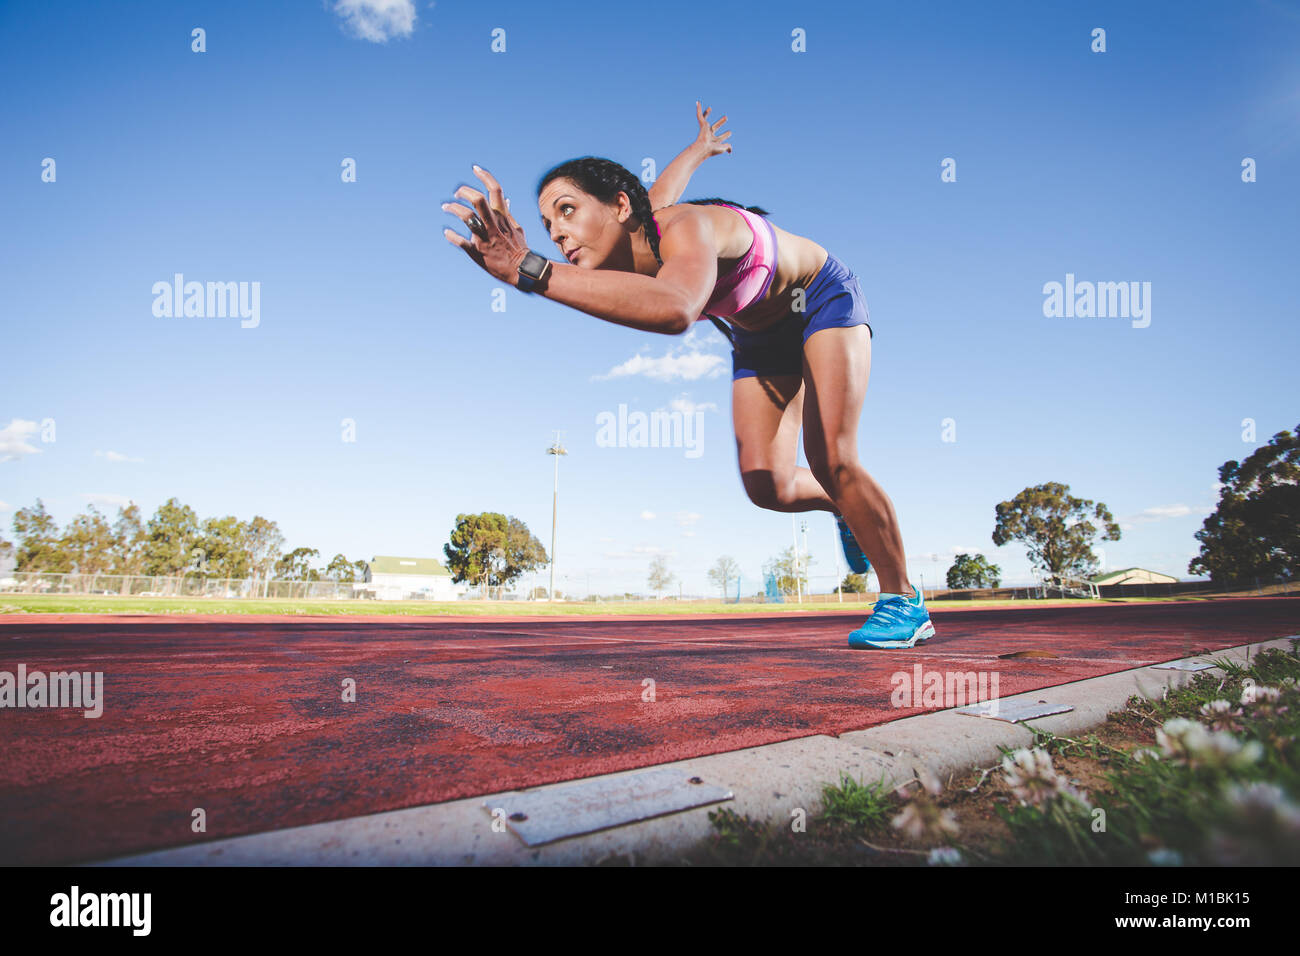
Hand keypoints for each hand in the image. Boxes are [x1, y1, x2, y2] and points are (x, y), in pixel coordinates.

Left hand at [442, 165, 529, 283]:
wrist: (521, 270)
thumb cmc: (519, 249)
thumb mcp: (516, 228)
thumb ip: (508, 214)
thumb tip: (506, 199)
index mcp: (502, 217)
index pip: (495, 190)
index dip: (485, 176)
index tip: (475, 169)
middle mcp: (492, 225)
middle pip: (478, 200)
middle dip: (464, 192)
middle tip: (457, 193)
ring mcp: (484, 238)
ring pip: (467, 217)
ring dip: (453, 209)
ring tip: (446, 207)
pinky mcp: (477, 252)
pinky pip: (460, 241)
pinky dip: (451, 235)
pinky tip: (447, 232)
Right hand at [693, 101, 731, 156]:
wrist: (703, 147)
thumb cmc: (712, 149)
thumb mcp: (722, 148)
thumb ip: (728, 147)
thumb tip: (730, 151)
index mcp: (714, 141)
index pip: (721, 137)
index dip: (726, 135)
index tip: (730, 132)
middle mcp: (709, 134)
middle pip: (715, 127)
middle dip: (721, 122)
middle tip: (726, 118)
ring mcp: (704, 129)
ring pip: (705, 119)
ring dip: (707, 113)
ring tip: (710, 108)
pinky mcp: (702, 124)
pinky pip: (699, 115)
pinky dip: (698, 109)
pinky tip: (698, 102)